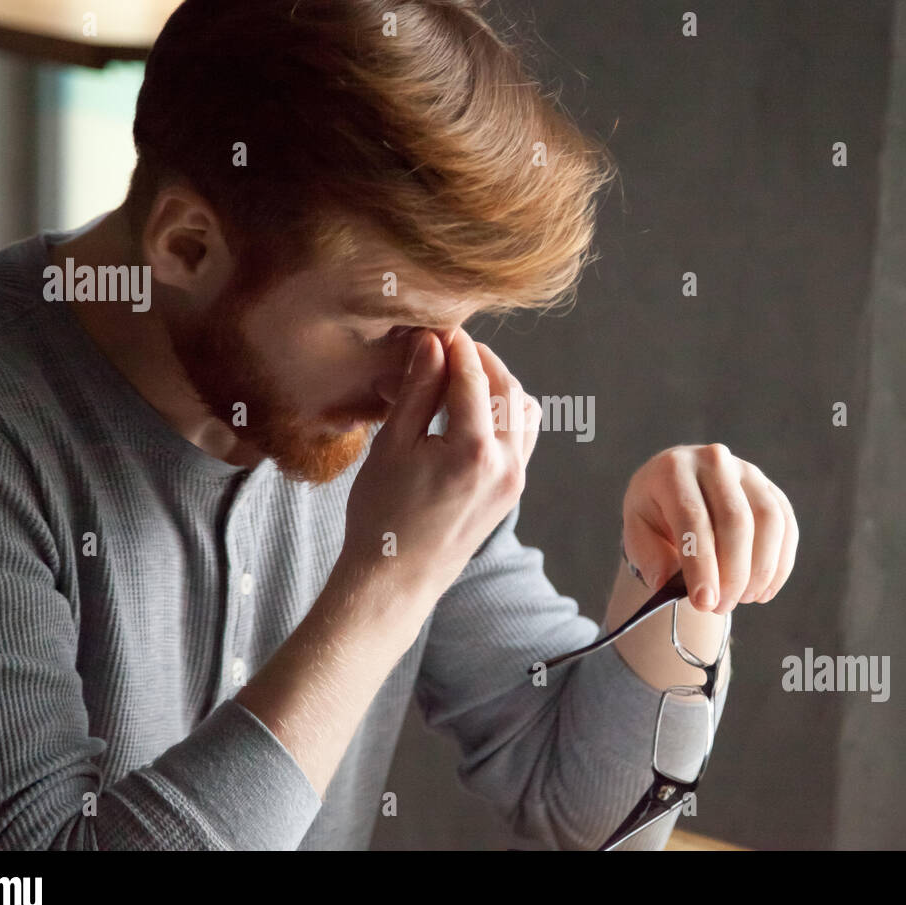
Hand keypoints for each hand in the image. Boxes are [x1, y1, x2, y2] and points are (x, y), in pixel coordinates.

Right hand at [335, 327, 541, 611]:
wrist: (396, 578)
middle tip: (448, 344)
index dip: (455, 345)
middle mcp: (506, 464)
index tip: (438, 326)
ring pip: (523, 409)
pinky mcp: (514, 490)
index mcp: (472, 451)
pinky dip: (506, 411)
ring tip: (461, 374)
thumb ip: (419, 391)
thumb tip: (433, 343)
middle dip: (480, 359)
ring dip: (498, 383)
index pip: (473, 377)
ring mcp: (516, 479)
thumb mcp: (392, 446)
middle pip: (507, 386)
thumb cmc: (382, 516)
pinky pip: (524, 436)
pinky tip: (474, 408)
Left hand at [620, 444, 797, 613]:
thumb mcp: (637, 531)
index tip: (704, 603)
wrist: (676, 487)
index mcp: (673, 469)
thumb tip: (668, 584)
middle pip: (736, 520)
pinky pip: (786, 526)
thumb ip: (649, 556)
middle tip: (722, 607)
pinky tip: (764, 590)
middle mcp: (714, 461)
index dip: (701, 564)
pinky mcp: (770, 489)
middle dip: (733, 572)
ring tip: (743, 600)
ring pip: (769, 521)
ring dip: (761, 569)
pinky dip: (780, 564)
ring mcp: (747, 472)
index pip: (693, 517)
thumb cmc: (655, 514)